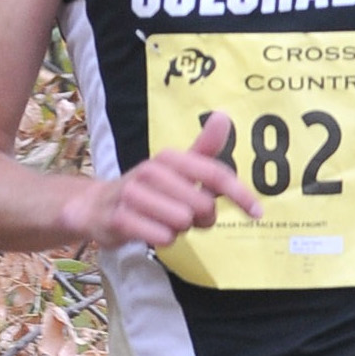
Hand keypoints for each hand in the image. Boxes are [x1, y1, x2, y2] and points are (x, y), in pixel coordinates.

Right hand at [62, 111, 262, 248]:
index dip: (240, 194)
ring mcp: (133, 194)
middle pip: (202, 204)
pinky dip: (164, 240)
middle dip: (202, 217)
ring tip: (165, 221)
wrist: (97, 206)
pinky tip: (151, 232)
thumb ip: (204, 149)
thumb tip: (224, 116)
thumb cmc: (149, 189)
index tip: (257, 212)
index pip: (215, 174)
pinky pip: (162, 237)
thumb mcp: (177, 169)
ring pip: (183, 223)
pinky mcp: (120, 218)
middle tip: (188, 216)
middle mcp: (151, 170)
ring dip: (180, 230)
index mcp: (170, 157)